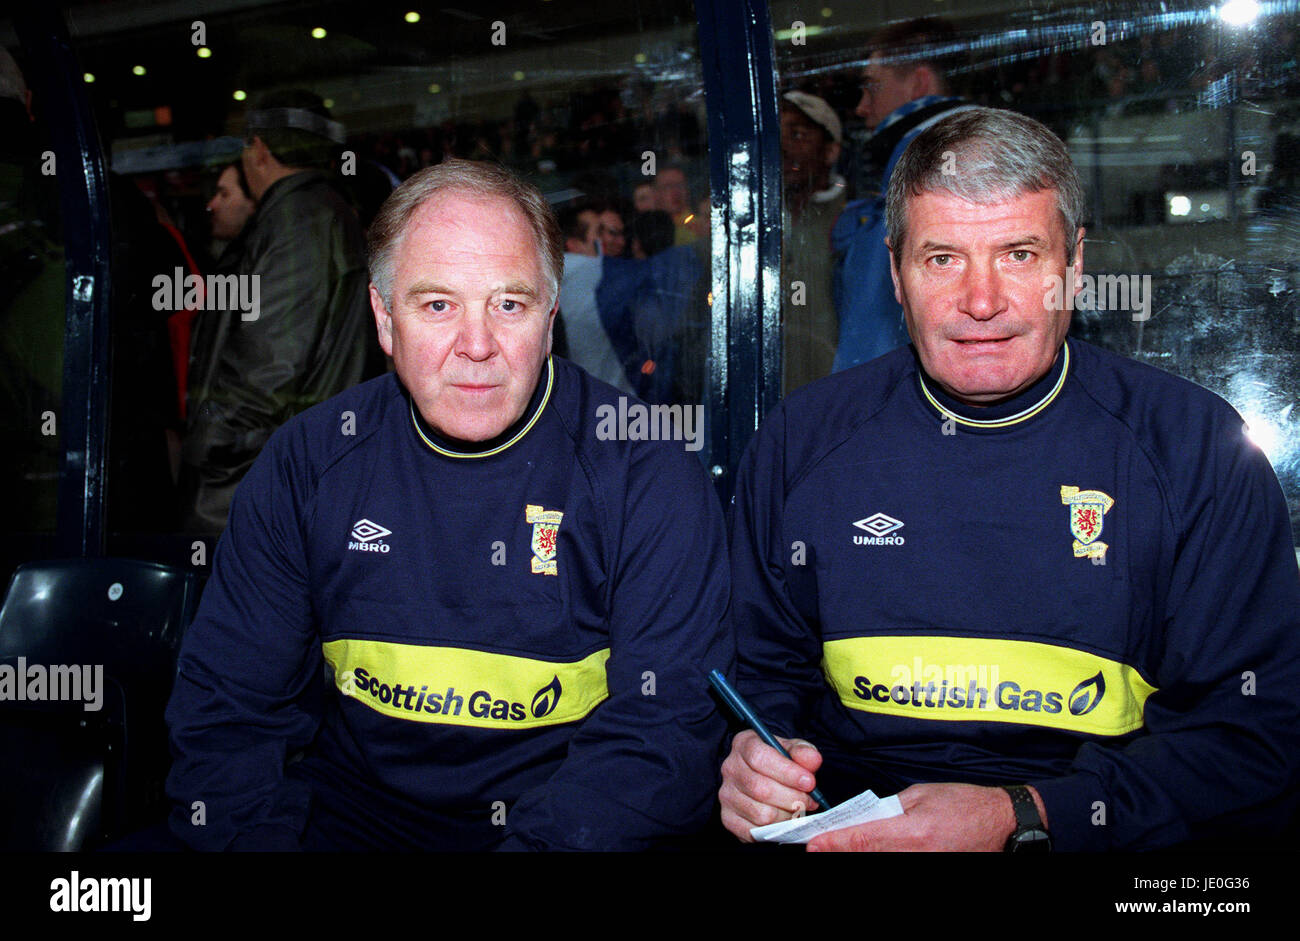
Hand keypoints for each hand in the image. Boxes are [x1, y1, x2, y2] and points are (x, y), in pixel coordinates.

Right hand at [719, 730, 823, 841]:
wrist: (764, 778)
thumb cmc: (779, 762)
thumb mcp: (792, 750)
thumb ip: (803, 752)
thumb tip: (813, 760)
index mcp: (744, 744)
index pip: (759, 758)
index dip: (787, 772)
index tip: (809, 782)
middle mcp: (730, 768)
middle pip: (760, 789)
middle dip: (792, 798)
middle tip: (810, 801)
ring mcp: (726, 795)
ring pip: (760, 814)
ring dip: (786, 816)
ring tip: (798, 810)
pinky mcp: (728, 818)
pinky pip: (754, 832)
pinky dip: (775, 830)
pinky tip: (785, 820)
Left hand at [805, 782, 1042, 851]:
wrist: (1001, 824)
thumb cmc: (965, 804)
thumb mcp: (922, 795)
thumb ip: (890, 808)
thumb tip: (865, 817)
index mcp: (914, 831)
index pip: (864, 839)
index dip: (835, 842)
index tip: (813, 843)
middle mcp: (918, 855)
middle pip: (868, 857)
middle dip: (842, 851)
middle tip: (820, 846)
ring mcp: (926, 866)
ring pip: (881, 863)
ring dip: (859, 855)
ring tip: (841, 847)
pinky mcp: (932, 869)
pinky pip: (898, 865)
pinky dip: (881, 857)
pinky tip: (870, 851)